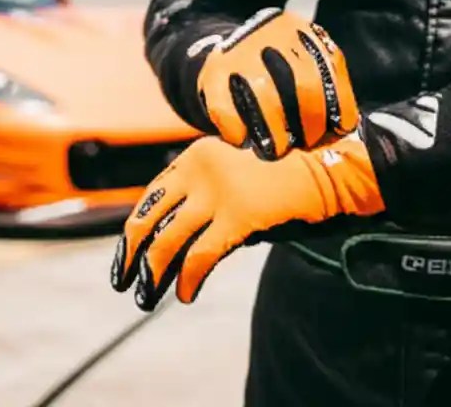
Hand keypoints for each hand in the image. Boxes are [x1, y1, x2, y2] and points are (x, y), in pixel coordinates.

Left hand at [109, 134, 384, 310]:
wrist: (329, 166)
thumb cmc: (284, 175)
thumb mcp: (235, 173)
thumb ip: (206, 194)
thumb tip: (171, 240)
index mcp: (195, 155)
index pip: (151, 196)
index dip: (133, 231)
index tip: (125, 256)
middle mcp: (199, 168)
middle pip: (148, 219)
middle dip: (131, 256)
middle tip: (122, 281)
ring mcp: (217, 191)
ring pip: (168, 241)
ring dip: (153, 275)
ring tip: (147, 296)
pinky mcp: (239, 214)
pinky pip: (201, 255)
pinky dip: (188, 279)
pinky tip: (186, 294)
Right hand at [195, 8, 359, 159]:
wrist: (232, 47)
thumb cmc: (280, 66)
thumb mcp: (307, 58)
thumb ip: (326, 81)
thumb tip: (344, 128)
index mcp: (302, 31)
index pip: (329, 69)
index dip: (339, 104)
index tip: (339, 130)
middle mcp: (273, 35)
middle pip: (302, 83)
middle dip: (310, 121)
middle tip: (308, 142)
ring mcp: (241, 52)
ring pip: (265, 97)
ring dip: (275, 131)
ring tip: (279, 150)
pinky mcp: (213, 71)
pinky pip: (226, 108)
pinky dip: (237, 130)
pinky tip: (244, 141)